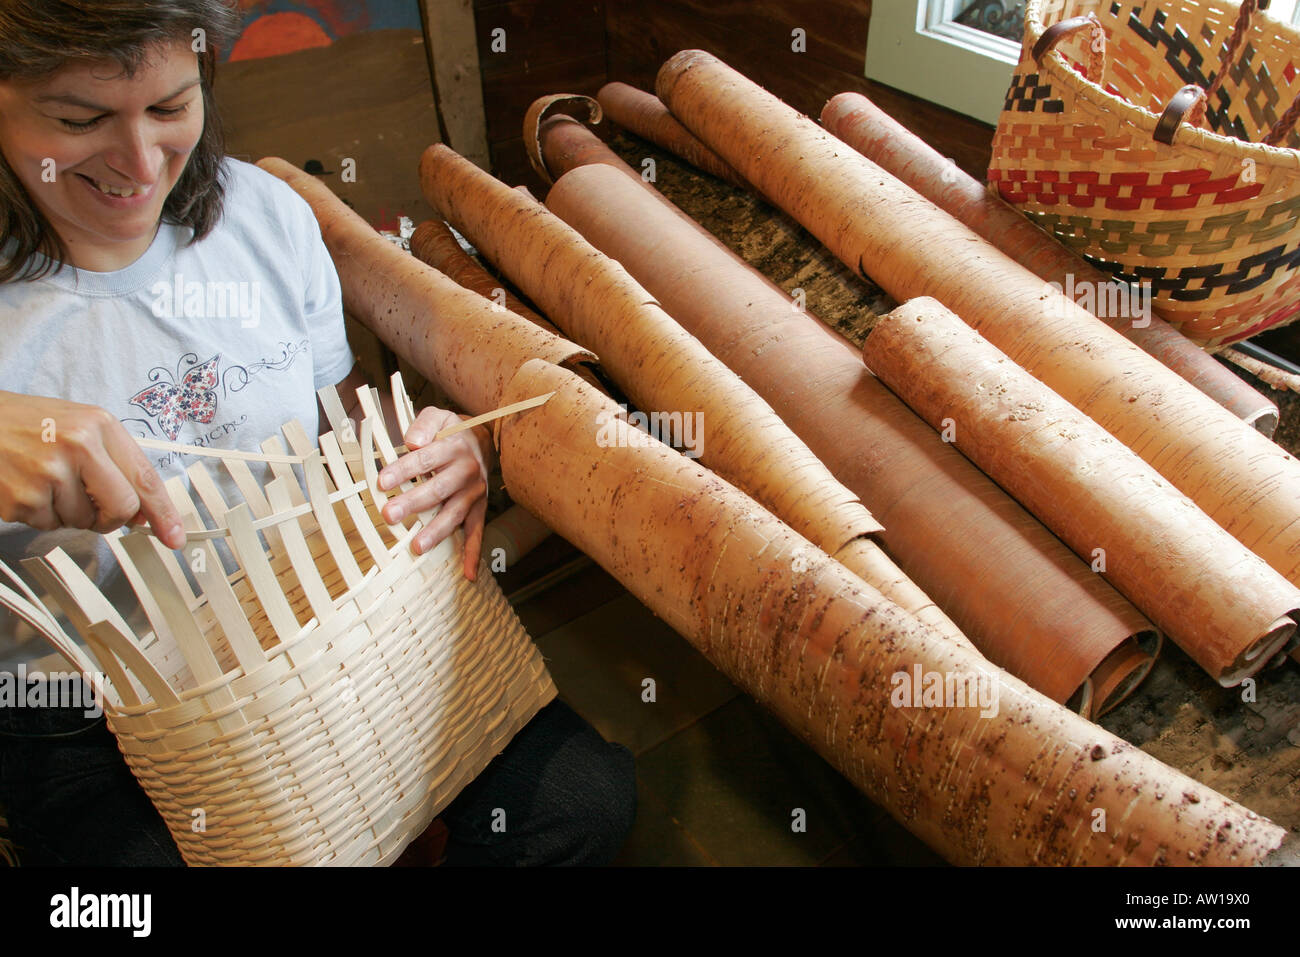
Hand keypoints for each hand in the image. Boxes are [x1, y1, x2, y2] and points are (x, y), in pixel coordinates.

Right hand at [0, 391, 185, 548]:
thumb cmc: (31, 425)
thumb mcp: (81, 428)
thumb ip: (116, 464)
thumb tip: (143, 513)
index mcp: (99, 426)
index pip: (144, 477)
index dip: (163, 512)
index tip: (173, 535)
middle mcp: (78, 447)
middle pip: (121, 508)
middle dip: (111, 518)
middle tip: (92, 506)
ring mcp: (48, 474)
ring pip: (83, 521)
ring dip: (69, 512)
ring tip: (46, 481)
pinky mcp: (22, 498)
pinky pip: (49, 525)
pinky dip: (41, 514)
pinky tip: (28, 486)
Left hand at [376, 406, 489, 578]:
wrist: (485, 439)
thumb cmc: (451, 431)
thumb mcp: (439, 417)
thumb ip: (424, 425)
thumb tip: (411, 442)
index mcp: (453, 447)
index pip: (424, 460)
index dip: (403, 470)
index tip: (382, 482)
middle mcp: (467, 471)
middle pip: (438, 489)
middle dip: (413, 503)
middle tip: (389, 515)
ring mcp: (475, 492)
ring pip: (455, 513)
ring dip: (437, 531)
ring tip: (417, 547)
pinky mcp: (480, 507)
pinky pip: (478, 531)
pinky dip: (473, 553)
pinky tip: (468, 574)